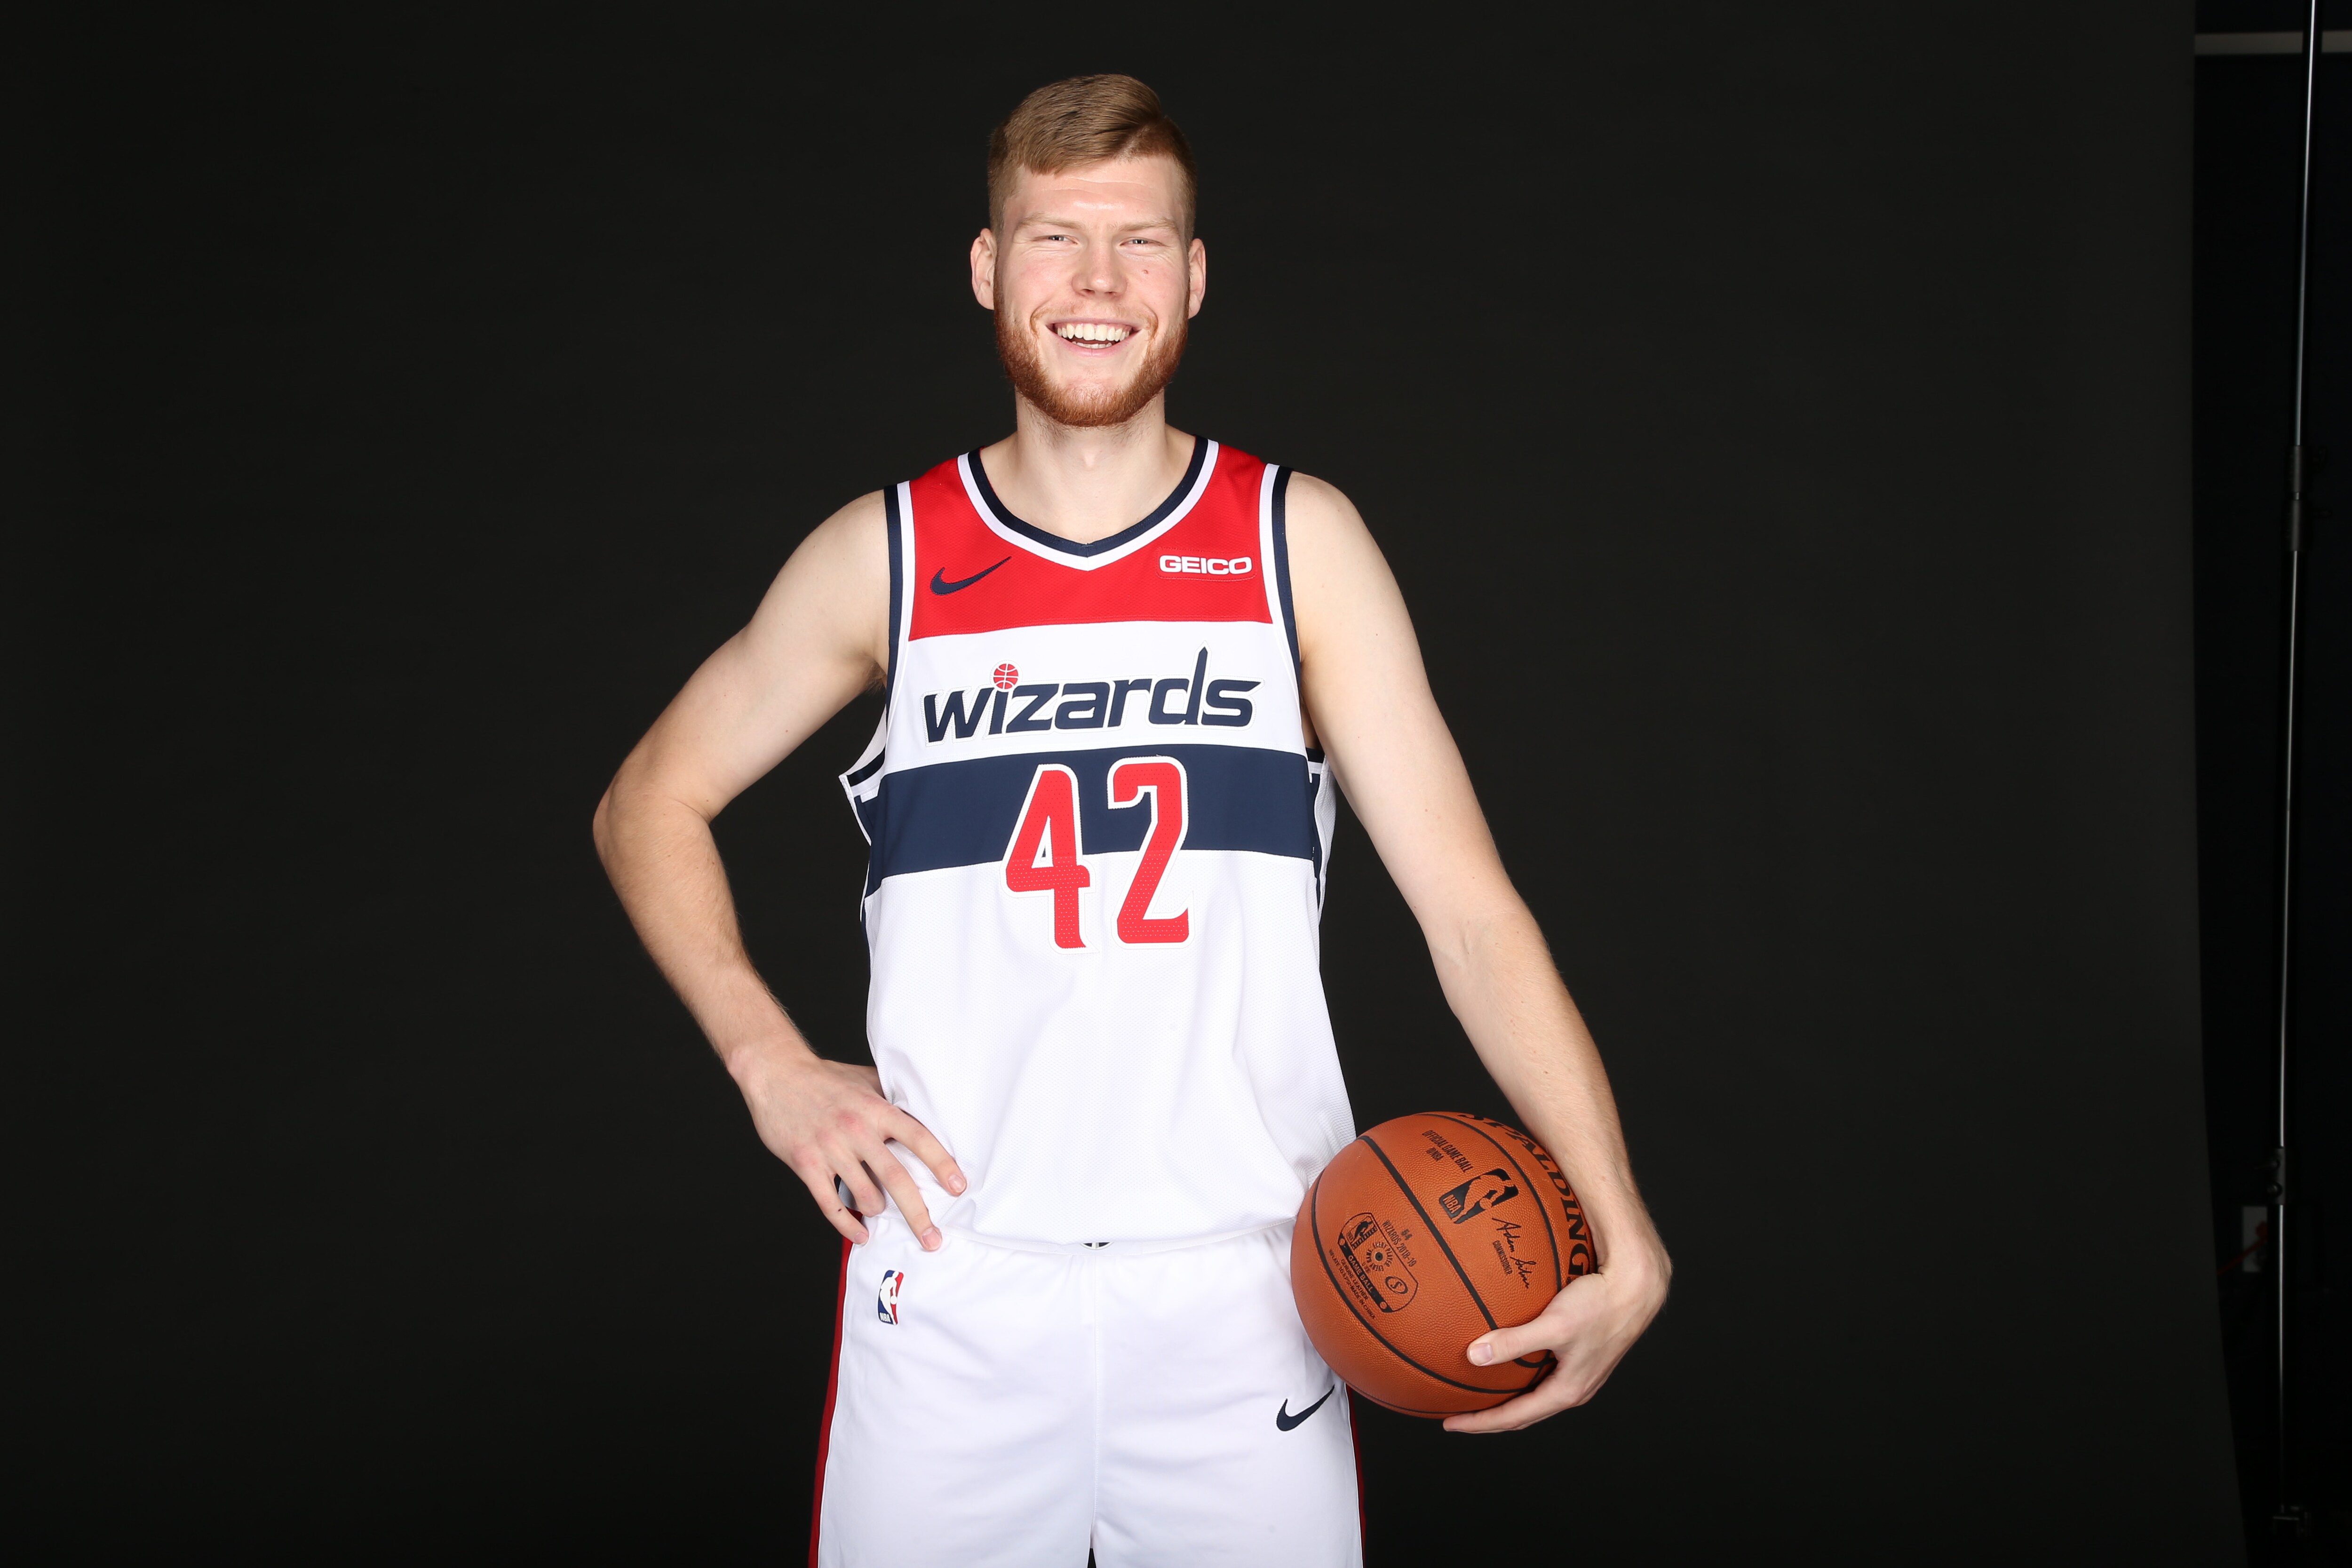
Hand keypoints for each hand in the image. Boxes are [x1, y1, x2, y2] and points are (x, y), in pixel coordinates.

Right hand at [728, 1043, 965, 1252]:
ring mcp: (830, 1148)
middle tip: (932, 1239)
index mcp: (876, 1109)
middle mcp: (857, 1129)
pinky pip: (830, 1204)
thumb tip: (924, 1110)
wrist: (775, 1072)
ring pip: (865, 1195)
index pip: (919, 1138)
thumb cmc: (823, 1078)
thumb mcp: (865, 1080)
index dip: (941, 1164)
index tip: (958, 1187)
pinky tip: (861, 1235)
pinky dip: (847, 1225)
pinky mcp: (806, 1163)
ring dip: (878, 1210)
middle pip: (897, 1178)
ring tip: (881, 1212)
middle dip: (918, 1214)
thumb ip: (892, 1097)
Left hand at [1443, 1237, 1669, 1432]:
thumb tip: (1473, 1356)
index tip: (1450, 1424)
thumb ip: (1513, 1342)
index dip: (1480, 1423)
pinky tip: (1506, 1358)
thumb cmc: (1598, 1304)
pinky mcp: (1580, 1356)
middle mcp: (1573, 1388)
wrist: (1636, 1287)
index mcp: (1567, 1391)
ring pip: (1534, 1396)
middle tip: (1457, 1415)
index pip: (1515, 1418)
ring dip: (1506, 1398)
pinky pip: (1543, 1375)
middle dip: (1489, 1418)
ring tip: (1477, 1392)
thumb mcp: (1553, 1325)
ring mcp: (1579, 1374)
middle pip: (1524, 1413)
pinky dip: (1520, 1376)